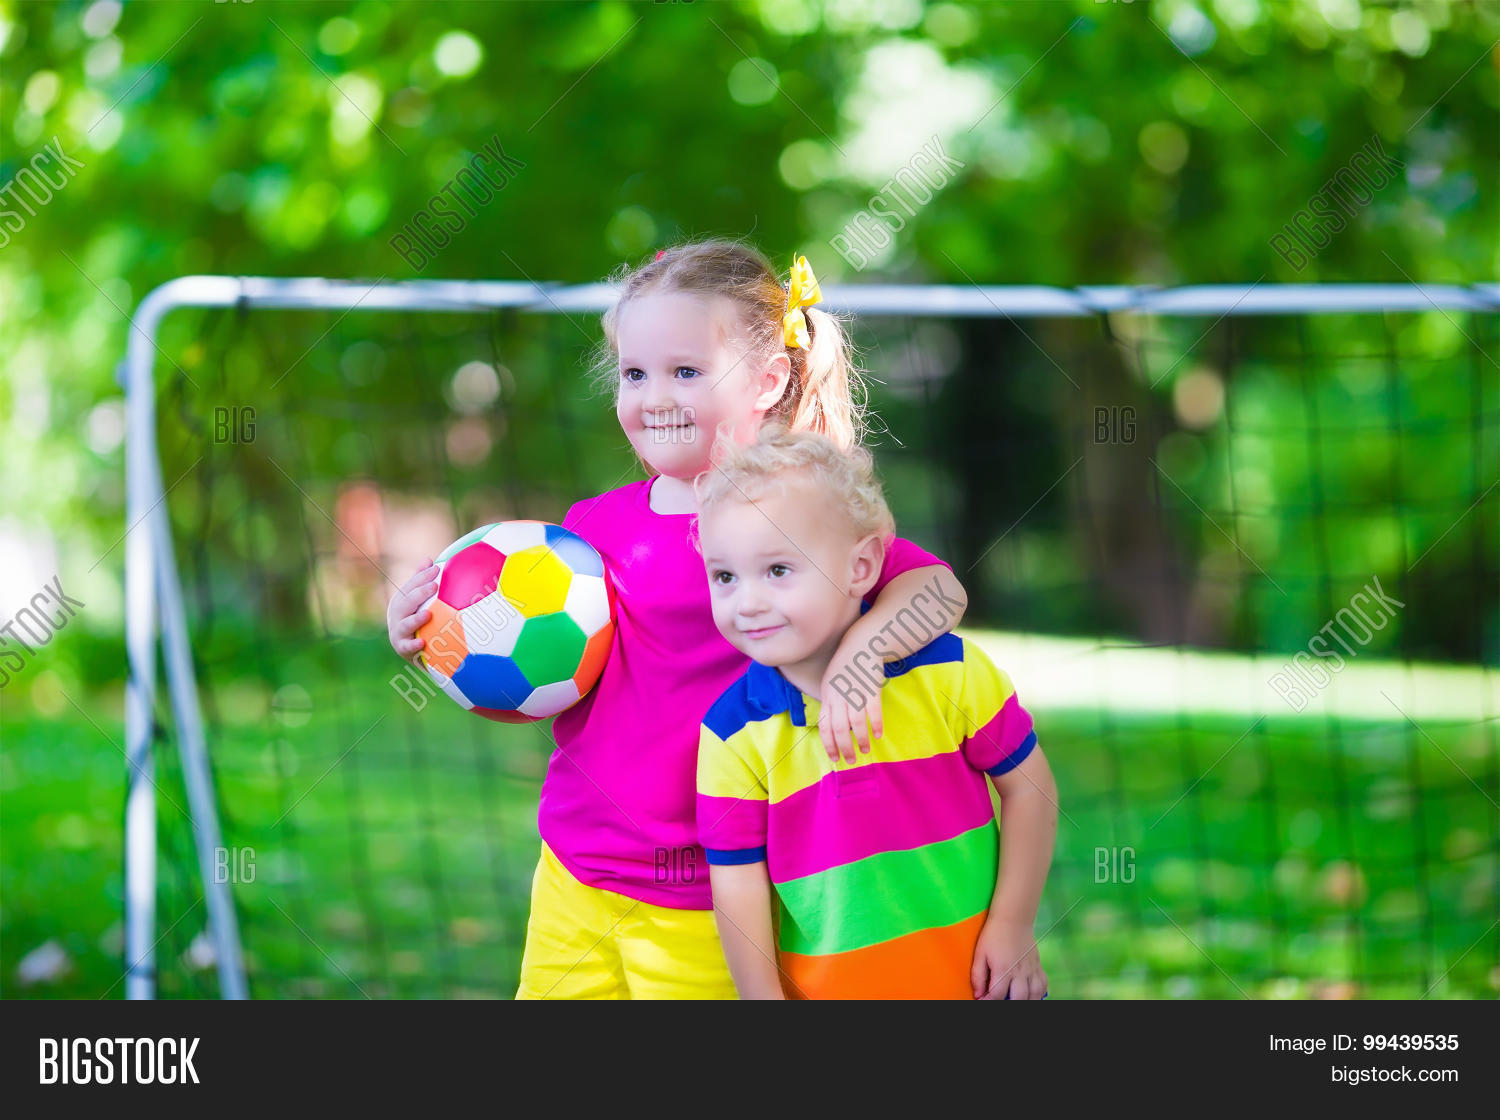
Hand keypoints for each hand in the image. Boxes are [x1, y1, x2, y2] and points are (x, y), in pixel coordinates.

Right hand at [387, 560, 438, 663]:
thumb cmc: (413, 617)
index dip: (422, 577)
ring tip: (428, 614)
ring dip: (416, 619)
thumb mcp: (415, 600)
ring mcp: (398, 631)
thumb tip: (428, 560)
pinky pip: (407, 646)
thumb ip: (420, 581)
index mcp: (401, 600)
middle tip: (435, 586)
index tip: (437, 569)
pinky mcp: (402, 647)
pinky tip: (423, 642)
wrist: (407, 646)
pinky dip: (414, 644)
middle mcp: (397, 614)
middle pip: (407, 602)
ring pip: (405, 624)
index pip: (411, 586)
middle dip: (420, 593)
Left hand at [817, 635, 884, 763]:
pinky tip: (878, 734)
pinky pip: (873, 710)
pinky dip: (875, 724)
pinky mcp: (871, 687)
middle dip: (844, 748)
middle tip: (851, 760)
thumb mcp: (831, 683)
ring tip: (866, 750)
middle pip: (838, 728)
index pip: (824, 726)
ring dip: (861, 739)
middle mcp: (838, 695)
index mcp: (827, 696)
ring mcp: (854, 691)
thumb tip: (834, 728)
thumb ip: (831, 703)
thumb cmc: (846, 666)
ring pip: (855, 722)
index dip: (829, 744)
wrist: (861, 642)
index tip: (835, 758)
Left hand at [971, 918, 1047, 1000]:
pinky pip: (1044, 984)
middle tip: (1001, 1000)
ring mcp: (1031, 969)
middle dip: (1009, 1004)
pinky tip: (1031, 994)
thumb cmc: (993, 935)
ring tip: (1016, 999)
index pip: (997, 995)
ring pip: (1035, 994)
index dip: (988, 1001)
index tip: (983, 1000)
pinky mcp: (1038, 965)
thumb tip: (978, 994)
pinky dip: (1039, 993)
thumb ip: (978, 976)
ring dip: (1026, 1001)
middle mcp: (1019, 972)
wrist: (1013, 919)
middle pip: (1018, 998)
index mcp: (1003, 969)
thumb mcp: (980, 954)